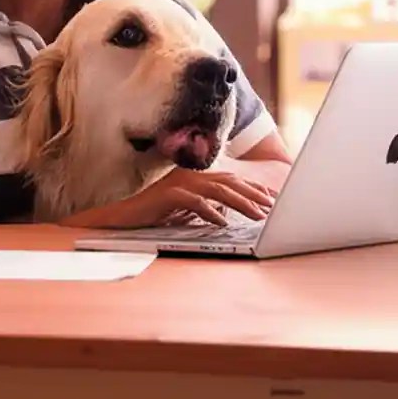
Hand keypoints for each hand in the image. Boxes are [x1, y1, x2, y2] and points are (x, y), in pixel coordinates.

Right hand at [124, 168, 275, 227]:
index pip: (232, 179)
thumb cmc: (156, 214)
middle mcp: (191, 175)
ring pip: (218, 190)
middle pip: (230, 182)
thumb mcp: (188, 209)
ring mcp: (179, 183)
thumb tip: (231, 212)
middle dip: (254, 195)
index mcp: (197, 176)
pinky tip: (223, 223)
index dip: (254, 188)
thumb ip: (208, 205)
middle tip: (272, 209)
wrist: (124, 217)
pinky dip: (211, 212)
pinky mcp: (168, 194)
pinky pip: (195, 202)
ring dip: (240, 203)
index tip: (273, 200)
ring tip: (257, 216)